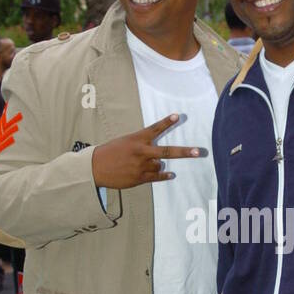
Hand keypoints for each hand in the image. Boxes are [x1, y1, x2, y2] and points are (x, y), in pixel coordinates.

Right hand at [91, 114, 205, 189]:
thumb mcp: (124, 142)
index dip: (167, 122)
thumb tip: (157, 155)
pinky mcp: (139, 178)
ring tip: (140, 163)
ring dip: (156, 164)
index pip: (154, 129)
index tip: (178, 116)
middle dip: (184, 152)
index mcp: (136, 139)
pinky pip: (157, 177)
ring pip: (160, 164)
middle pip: (167, 151)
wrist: (95, 168)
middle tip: (198, 152)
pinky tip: (170, 174)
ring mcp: (141, 166)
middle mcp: (141, 152)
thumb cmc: (110, 153)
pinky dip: (164, 175)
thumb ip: (141, 145)